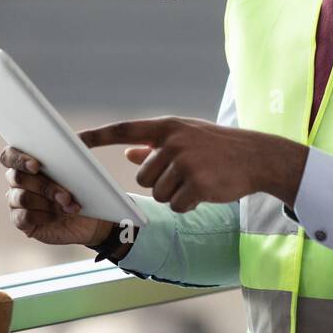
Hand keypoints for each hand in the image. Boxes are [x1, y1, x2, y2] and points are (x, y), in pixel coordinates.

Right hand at [0, 146, 114, 246]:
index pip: (9, 155)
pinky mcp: (20, 221)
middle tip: (66, 195)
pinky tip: (59, 216)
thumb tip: (87, 136)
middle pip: (18, 178)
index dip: (18, 159)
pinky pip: (24, 217)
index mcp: (25, 161)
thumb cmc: (81, 186)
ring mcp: (15, 201)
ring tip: (69, 205)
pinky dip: (44, 216)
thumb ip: (83, 144)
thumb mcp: (84, 162)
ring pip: (22, 198)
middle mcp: (16, 180)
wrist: (89, 216)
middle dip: (45, 186)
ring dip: (48, 202)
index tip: (36, 165)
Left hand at [79, 116, 308, 213]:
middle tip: (185, 176)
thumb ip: (155, 146)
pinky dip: (188, 205)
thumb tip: (128, 153)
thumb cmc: (217, 148)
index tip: (75, 140)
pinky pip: (176, 205)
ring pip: (158, 194)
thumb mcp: (187, 137)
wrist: (257, 157)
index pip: (124, 129)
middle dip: (161, 183)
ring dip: (175, 196)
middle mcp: (173, 142)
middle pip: (143, 177)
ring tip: (197, 182)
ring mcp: (186, 162)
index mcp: (167, 127)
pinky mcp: (197, 184)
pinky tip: (205, 192)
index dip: (98, 136)